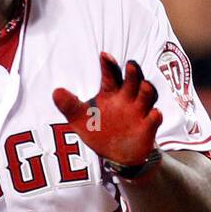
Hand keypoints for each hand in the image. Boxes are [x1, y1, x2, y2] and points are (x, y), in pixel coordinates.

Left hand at [53, 52, 160, 167]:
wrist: (117, 155)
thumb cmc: (100, 131)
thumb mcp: (81, 119)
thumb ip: (69, 105)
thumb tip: (55, 92)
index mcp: (111, 93)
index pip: (111, 75)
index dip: (108, 65)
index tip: (104, 55)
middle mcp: (128, 98)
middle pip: (133, 80)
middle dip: (133, 73)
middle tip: (130, 65)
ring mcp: (140, 111)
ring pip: (147, 96)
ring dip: (147, 90)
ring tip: (144, 86)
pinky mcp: (148, 126)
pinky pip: (154, 119)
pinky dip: (154, 117)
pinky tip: (154, 114)